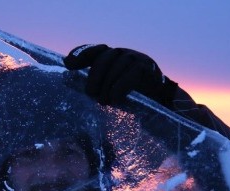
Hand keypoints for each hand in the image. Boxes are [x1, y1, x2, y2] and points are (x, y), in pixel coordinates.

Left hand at [63, 44, 177, 105]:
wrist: (161, 98)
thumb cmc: (133, 94)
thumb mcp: (112, 88)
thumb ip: (98, 84)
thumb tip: (77, 87)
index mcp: (112, 56)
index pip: (93, 50)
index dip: (80, 54)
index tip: (68, 64)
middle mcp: (122, 53)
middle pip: (103, 59)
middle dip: (94, 77)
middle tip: (90, 94)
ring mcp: (136, 58)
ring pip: (115, 67)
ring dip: (107, 86)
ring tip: (104, 101)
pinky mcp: (146, 67)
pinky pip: (129, 75)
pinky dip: (119, 88)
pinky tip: (115, 98)